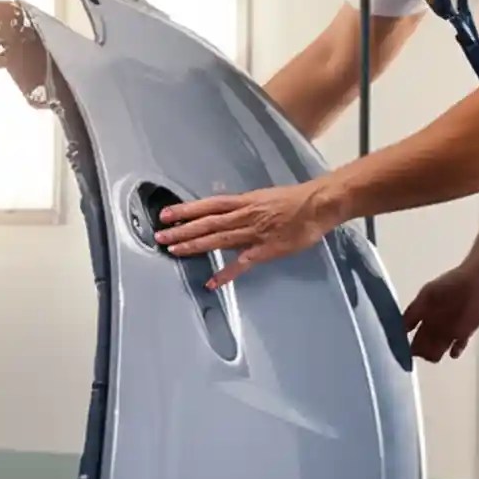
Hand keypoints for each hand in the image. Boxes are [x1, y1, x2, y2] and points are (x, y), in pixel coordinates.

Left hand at [154, 181, 343, 289]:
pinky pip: (243, 263)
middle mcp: (244, 215)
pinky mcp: (266, 250)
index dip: (186, 210)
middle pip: (207, 222)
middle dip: (182, 229)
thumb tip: (223, 209)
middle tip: (160, 236)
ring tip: (174, 250)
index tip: (166, 214)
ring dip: (195, 245)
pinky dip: (227, 273)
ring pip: (219, 239)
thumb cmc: (294, 200)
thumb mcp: (262, 196)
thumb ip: (242, 205)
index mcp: (243, 201)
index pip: (208, 205)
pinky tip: (212, 282)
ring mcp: (254, 233)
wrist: (319, 205)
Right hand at [403, 264, 478, 362]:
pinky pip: (458, 346)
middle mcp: (433, 322)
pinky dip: (455, 351)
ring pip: (437, 347)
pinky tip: (453, 353)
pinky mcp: (465, 331)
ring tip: (432, 355)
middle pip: (421, 343)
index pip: (406, 330)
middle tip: (417, 354)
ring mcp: (449, 328)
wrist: (476, 281)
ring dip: (433, 353)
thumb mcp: (426, 295)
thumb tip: (402, 327)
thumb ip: (413, 312)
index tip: (402, 348)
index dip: (403, 340)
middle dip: (418, 350)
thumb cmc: (451, 285)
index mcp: (421, 312)